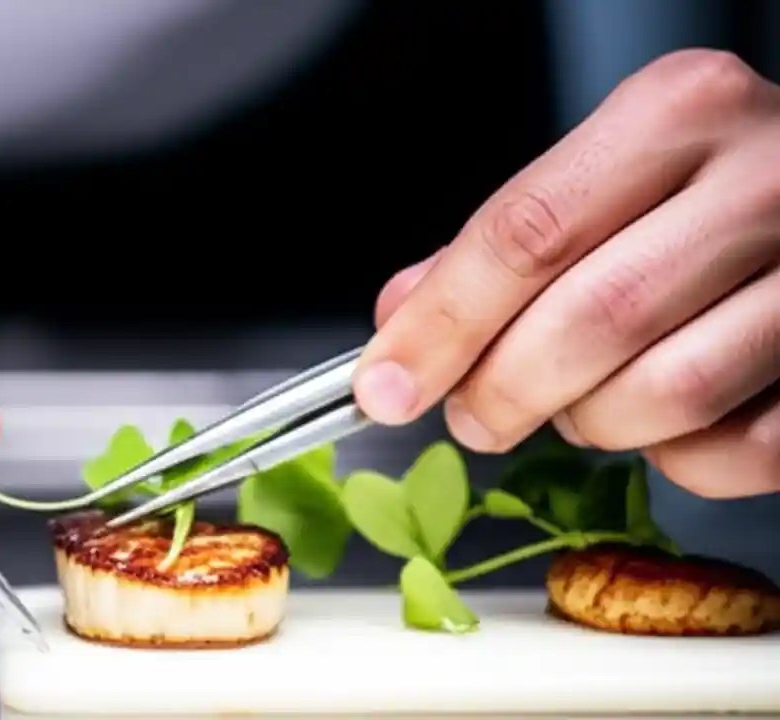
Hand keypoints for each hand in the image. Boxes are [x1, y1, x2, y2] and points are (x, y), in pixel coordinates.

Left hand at [355, 49, 779, 498]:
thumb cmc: (705, 185)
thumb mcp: (606, 174)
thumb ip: (505, 243)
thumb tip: (399, 321)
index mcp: (678, 111)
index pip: (527, 233)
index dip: (440, 324)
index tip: (386, 384)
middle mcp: (760, 181)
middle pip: (591, 319)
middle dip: (502, 390)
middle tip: (473, 416)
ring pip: (666, 396)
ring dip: (592, 423)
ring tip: (578, 402)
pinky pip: (736, 450)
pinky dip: (677, 458)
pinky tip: (663, 418)